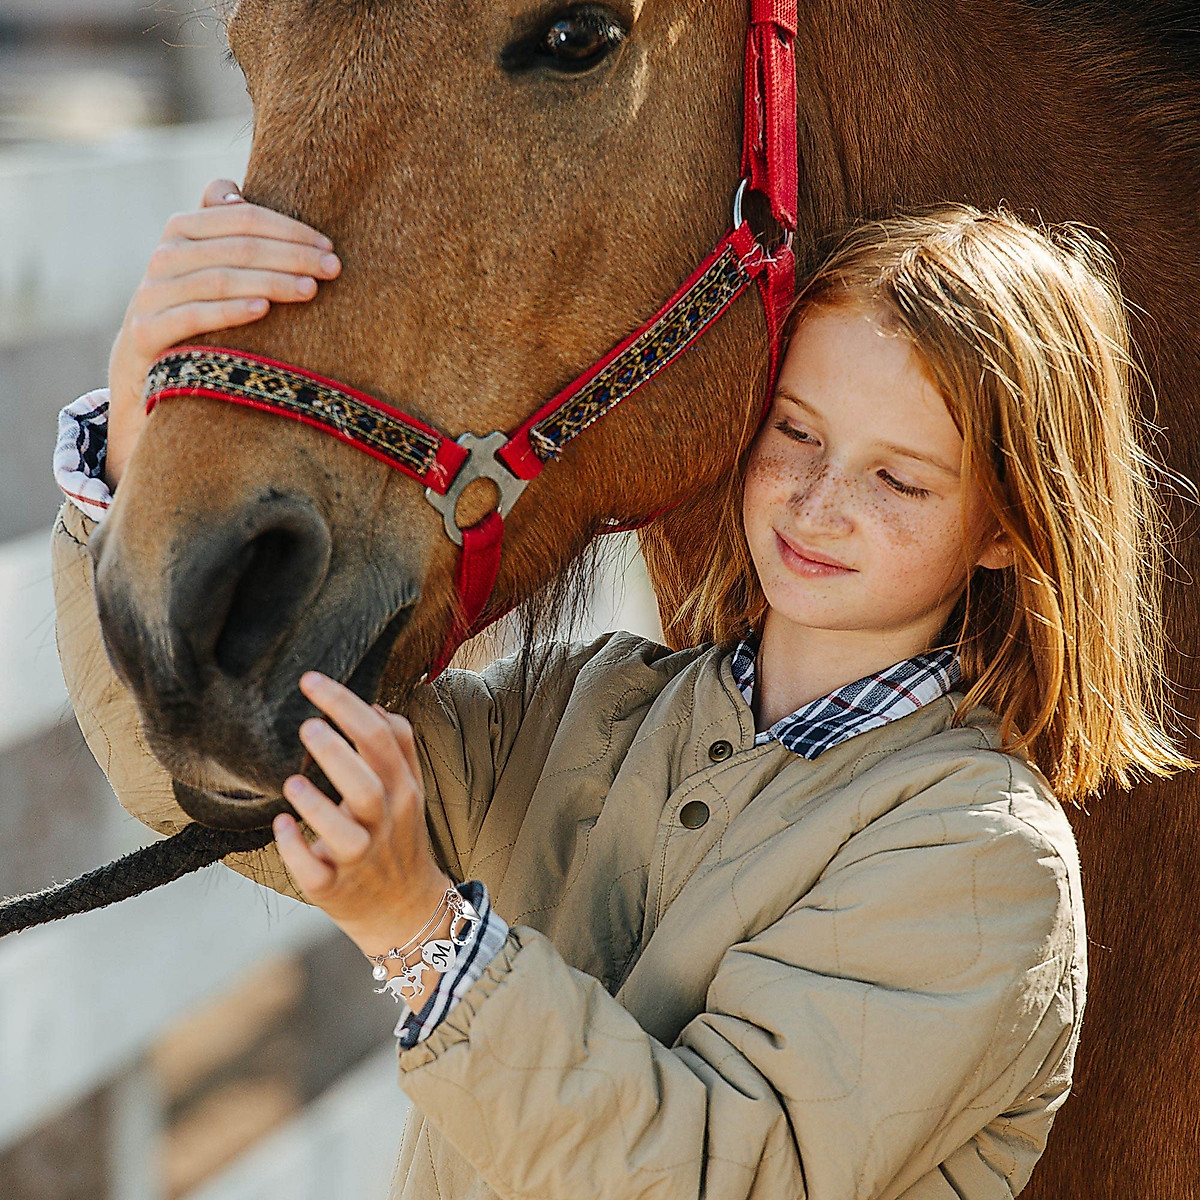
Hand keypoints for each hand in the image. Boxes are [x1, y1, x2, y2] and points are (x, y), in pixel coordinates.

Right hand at [105, 178, 341, 488]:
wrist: (146, 368)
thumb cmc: (195, 309)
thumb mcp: (206, 265)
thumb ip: (220, 226)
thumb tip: (236, 190)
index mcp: (183, 230)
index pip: (243, 217)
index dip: (289, 229)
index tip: (328, 247)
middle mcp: (165, 256)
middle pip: (239, 246)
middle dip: (292, 255)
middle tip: (332, 268)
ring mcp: (152, 293)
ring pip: (220, 278)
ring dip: (270, 282)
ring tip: (310, 290)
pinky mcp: (146, 331)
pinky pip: (193, 315)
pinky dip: (229, 310)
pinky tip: (263, 309)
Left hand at [272, 672, 456, 991]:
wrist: (407, 911)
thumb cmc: (399, 839)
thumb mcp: (410, 791)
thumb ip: (397, 746)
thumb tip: (372, 704)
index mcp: (402, 791)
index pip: (380, 739)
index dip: (345, 705)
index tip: (310, 681)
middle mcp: (385, 824)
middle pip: (367, 787)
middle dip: (336, 753)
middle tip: (306, 726)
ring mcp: (361, 860)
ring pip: (345, 834)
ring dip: (317, 806)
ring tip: (292, 781)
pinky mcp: (334, 890)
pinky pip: (314, 873)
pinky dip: (295, 849)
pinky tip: (280, 826)